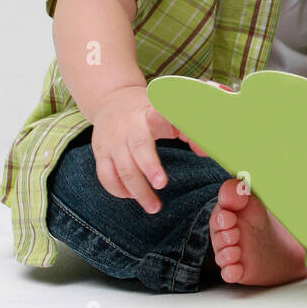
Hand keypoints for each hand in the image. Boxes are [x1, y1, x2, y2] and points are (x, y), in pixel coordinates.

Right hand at [91, 85, 207, 214]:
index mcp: (151, 112)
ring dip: (137, 190)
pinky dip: (118, 190)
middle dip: (149, 167)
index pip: (159, 114)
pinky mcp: (100, 152)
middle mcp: (129, 126)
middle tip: (162, 184)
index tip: (178, 126)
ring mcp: (112, 140)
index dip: (167, 120)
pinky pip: (106, 176)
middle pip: (138, 147)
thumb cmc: (147, 111)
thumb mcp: (169, 113)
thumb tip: (206, 152)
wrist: (111, 99)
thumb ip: (189, 131)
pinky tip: (132, 196)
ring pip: (121, 168)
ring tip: (154, 207)